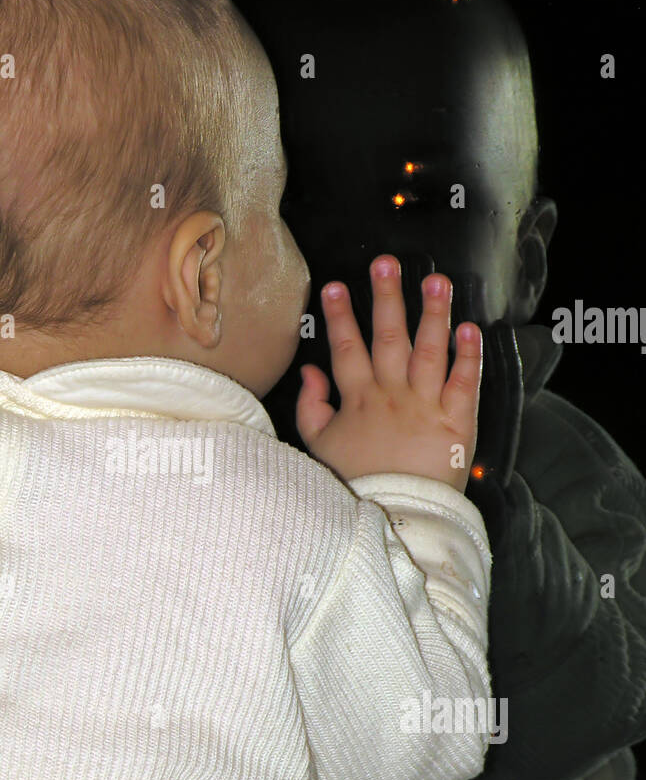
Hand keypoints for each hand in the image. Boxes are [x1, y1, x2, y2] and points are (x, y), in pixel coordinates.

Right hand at [296, 254, 482, 490]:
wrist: (395, 517)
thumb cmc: (357, 484)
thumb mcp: (320, 447)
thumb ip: (312, 406)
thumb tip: (310, 371)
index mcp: (358, 399)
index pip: (346, 348)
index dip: (339, 315)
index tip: (334, 285)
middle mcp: (391, 395)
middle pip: (388, 337)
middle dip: (386, 297)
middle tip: (386, 262)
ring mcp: (425, 406)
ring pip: (429, 350)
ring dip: (433, 312)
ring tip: (436, 280)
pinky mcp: (456, 422)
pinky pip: (463, 382)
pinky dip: (467, 355)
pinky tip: (469, 328)